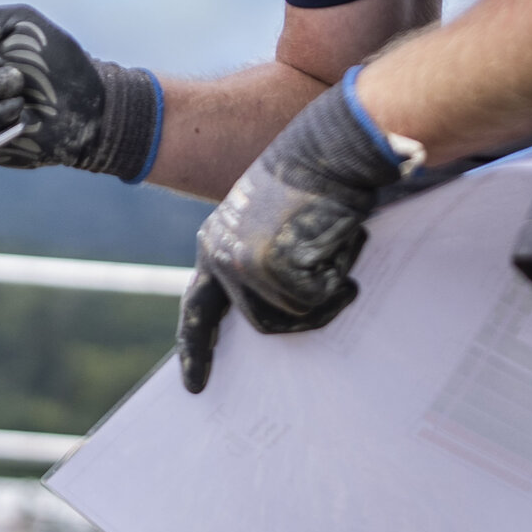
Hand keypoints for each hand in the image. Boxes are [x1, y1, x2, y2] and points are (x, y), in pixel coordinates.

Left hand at [178, 76, 412, 391]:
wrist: (330, 146)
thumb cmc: (315, 182)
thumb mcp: (275, 222)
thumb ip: (265, 261)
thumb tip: (283, 312)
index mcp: (215, 243)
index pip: (199, 306)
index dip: (197, 348)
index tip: (193, 386)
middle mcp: (220, 255)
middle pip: (260, 322)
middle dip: (302, 313)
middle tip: (337, 285)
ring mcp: (244, 263)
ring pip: (292, 315)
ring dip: (323, 291)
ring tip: (334, 248)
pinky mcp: (273, 266)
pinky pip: (315, 301)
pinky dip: (336, 278)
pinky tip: (338, 241)